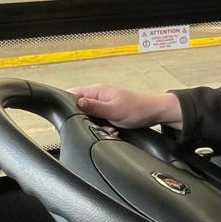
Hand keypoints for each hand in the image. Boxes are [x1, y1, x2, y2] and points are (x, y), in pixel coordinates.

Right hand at [67, 84, 181, 129]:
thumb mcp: (114, 110)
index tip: (68, 116)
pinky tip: (112, 130)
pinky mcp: (108, 113)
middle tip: (95, 125)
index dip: (66, 104)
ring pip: (88, 117)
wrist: (154, 113)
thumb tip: (77, 103)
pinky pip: (97, 122)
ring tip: (108, 128)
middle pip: (78, 107)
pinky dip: (103, 128)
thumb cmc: (138, 108)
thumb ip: (94, 107)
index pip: (72, 94)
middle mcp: (98, 96)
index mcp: (97, 91)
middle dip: (83, 120)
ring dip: (95, 126)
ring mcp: (102, 105)